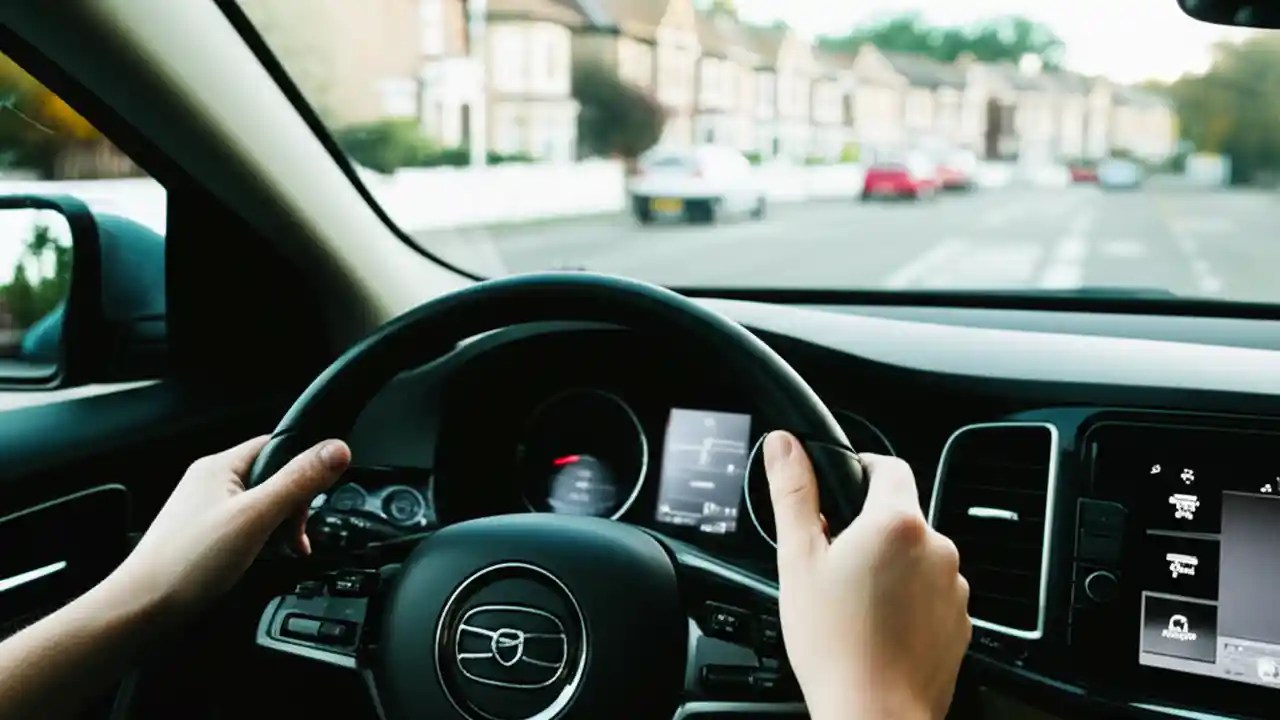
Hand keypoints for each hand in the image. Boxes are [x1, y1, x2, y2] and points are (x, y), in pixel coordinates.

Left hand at [103, 436, 350, 620]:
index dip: (303, 470)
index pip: (277, 447)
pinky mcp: (205, 537)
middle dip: (293, 508)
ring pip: (262, 507)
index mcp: (219, 465)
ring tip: (279, 552)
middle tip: (293, 536)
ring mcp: (206, 511)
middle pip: (273, 479)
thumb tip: (337, 449)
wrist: (141, 611)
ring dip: (279, 529)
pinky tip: (262, 560)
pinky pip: (247, 529)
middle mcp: (210, 483)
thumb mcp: (255, 517)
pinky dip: (262, 543)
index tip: (313, 500)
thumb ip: (298, 482)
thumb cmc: (188, 563)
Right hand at [764, 432, 969, 719]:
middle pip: (900, 516)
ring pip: (917, 558)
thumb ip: (794, 493)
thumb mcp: (798, 559)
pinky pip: (931, 595)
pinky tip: (877, 627)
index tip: (841, 491)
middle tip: (833, 564)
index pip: (888, 465)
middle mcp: (936, 548)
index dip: (861, 470)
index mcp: (896, 523)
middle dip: (868, 530)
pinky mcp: (960, 622)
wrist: (873, 715)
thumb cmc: (834, 646)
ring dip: (891, 567)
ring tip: (854, 603)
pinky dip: (908, 602)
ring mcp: (953, 588)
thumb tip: (784, 445)